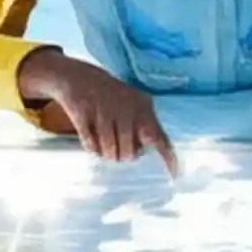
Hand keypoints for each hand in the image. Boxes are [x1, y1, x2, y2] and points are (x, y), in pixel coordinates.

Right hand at [18, 49, 177, 175]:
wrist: (76, 75)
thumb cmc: (109, 95)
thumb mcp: (132, 103)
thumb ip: (142, 125)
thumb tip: (143, 152)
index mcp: (142, 107)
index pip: (158, 137)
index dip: (167, 158)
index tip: (175, 175)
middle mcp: (126, 109)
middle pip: (129, 152)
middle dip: (122, 155)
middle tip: (116, 146)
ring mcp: (104, 111)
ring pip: (109, 151)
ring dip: (105, 152)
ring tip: (102, 140)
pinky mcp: (83, 114)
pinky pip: (91, 145)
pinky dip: (91, 146)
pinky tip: (91, 136)